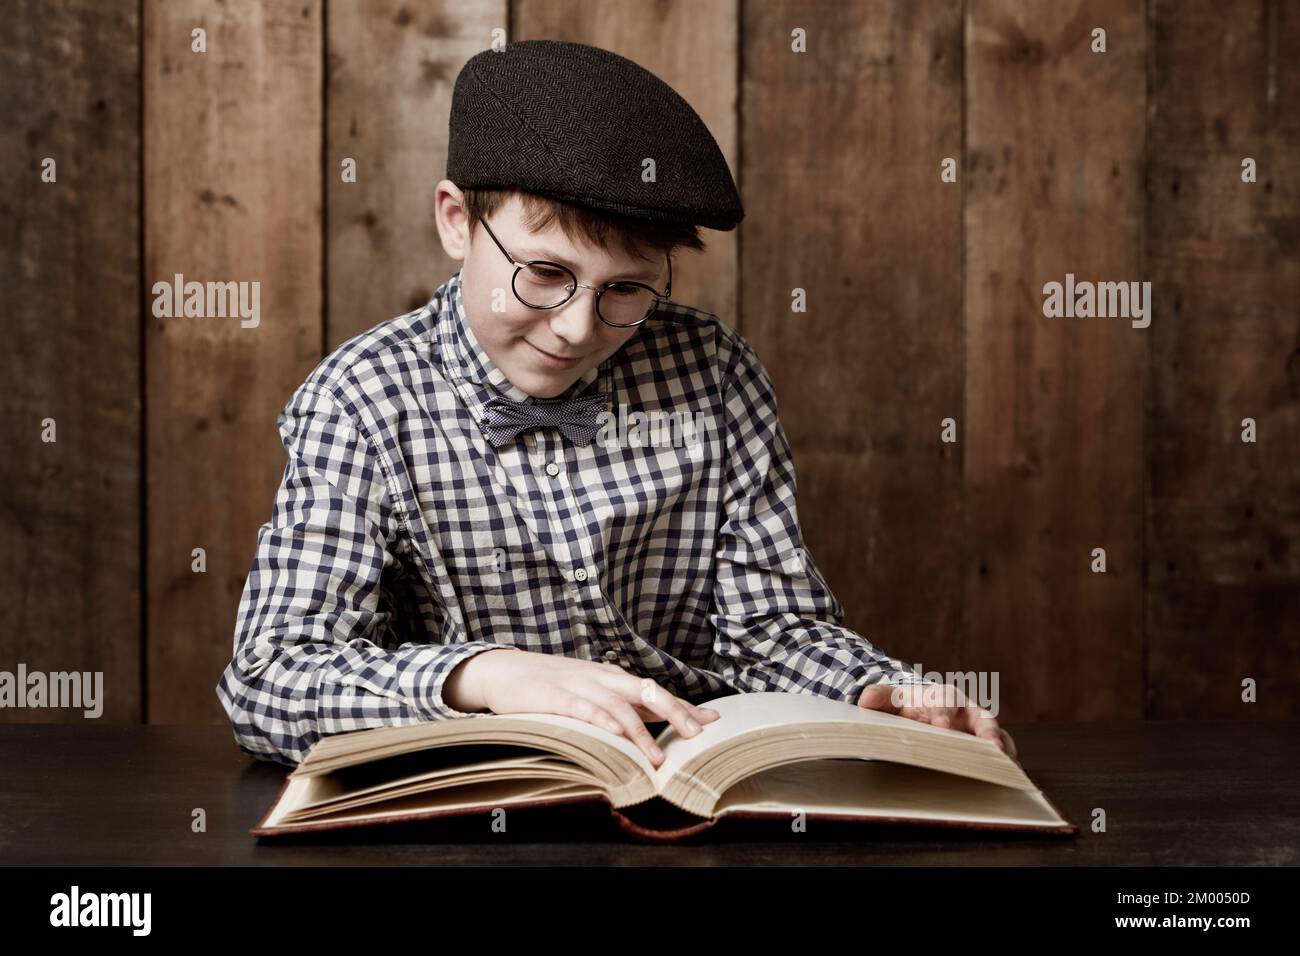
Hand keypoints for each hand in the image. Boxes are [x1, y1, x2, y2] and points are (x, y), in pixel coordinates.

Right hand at [444, 648, 719, 767]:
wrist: (505, 670)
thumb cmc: (551, 685)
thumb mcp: (589, 691)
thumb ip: (618, 705)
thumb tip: (653, 724)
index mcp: (613, 678)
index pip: (655, 691)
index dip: (684, 705)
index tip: (712, 719)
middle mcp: (602, 678)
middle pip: (646, 691)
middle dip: (674, 712)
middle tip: (697, 733)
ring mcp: (580, 685)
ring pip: (618, 706)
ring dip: (640, 732)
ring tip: (657, 757)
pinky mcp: (555, 697)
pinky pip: (583, 709)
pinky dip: (601, 722)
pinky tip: (616, 736)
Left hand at [857, 680, 1017, 759]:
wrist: (918, 713)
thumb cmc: (906, 707)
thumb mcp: (890, 700)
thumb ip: (878, 697)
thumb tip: (865, 699)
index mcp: (943, 696)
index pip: (946, 701)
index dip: (944, 713)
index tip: (941, 726)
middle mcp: (967, 712)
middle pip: (983, 719)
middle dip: (988, 733)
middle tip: (992, 748)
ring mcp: (980, 731)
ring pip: (999, 737)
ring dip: (1003, 752)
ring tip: (1008, 769)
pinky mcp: (986, 748)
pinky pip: (1001, 756)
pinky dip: (1006, 767)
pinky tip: (1008, 782)